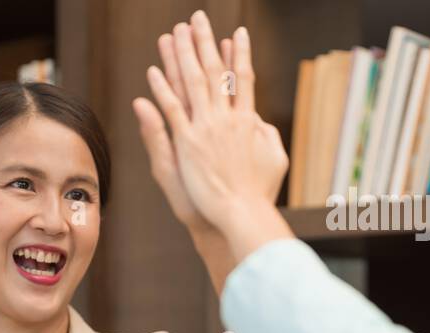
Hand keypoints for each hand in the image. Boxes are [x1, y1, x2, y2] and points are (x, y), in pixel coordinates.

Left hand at [132, 11, 287, 236]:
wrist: (240, 215)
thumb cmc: (260, 194)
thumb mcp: (276, 162)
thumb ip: (268, 137)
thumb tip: (262, 120)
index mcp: (248, 122)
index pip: (242, 80)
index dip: (239, 55)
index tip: (237, 35)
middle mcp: (226, 119)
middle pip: (213, 73)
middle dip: (205, 43)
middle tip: (198, 20)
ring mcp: (205, 129)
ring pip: (191, 84)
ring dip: (181, 56)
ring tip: (174, 33)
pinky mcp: (187, 143)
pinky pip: (172, 110)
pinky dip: (163, 90)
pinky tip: (153, 71)